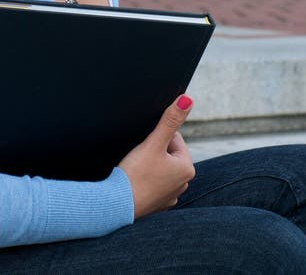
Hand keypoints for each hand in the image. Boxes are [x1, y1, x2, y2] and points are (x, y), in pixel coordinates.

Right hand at [118, 95, 195, 218]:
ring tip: (135, 171)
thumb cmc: (136, 173)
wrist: (117, 206)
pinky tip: (135, 182)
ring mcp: (170, 196)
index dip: (155, 138)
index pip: (173, 139)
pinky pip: (153, 185)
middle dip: (152, 152)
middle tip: (138, 159)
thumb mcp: (153, 143)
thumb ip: (170, 120)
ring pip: (159, 169)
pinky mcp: (158, 205)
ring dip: (148, 166)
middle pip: (167, 154)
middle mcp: (183, 184)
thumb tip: (187, 99)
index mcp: (187, 168)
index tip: (144, 149)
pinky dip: (145, 181)